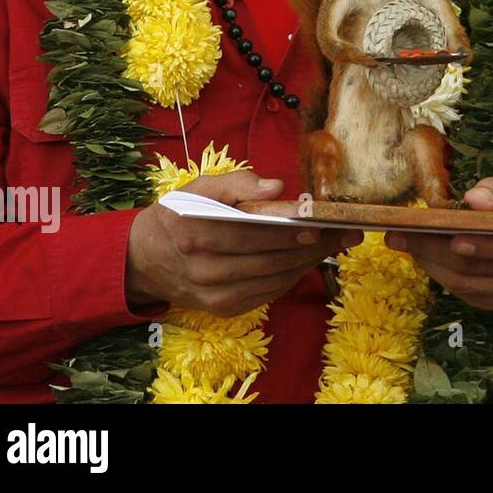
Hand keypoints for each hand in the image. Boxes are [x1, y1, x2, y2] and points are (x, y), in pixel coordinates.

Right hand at [126, 171, 362, 316]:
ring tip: (336, 243)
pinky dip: (293, 275)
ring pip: (275, 278)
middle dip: (314, 245)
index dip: (292, 229)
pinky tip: (309, 259)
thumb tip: (275, 187)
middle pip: (272, 259)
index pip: (255, 233)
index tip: (324, 222)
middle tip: (345, 232)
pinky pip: (270, 292)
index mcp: (196, 234)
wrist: (147, 260)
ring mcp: (215, 295)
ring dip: (310, 262)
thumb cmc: (180, 215)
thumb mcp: (199, 188)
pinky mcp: (225, 309)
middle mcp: (205, 270)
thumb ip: (236, 183)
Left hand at [384, 173, 492, 313]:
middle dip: (433, 250)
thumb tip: (475, 199)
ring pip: (465, 284)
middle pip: (475, 267)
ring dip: (431, 264)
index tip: (443, 233)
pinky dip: (441, 276)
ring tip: (406, 244)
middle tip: (399, 236)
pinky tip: (426, 258)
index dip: (477, 243)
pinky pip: (465, 295)